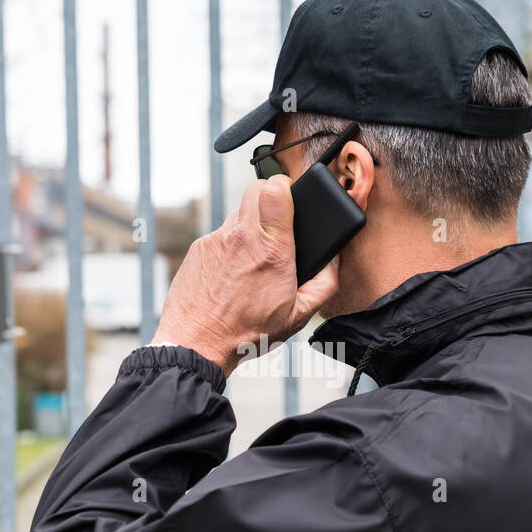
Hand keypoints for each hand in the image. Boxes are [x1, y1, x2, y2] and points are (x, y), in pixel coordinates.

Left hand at [150, 174, 339, 375]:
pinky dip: (231, 244)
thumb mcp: (298, 316)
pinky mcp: (199, 247)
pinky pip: (221, 233)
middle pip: (256, 188)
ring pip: (238, 211)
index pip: (275, 189)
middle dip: (270, 196)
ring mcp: (217, 240)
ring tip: (256, 254)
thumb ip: (325, 284)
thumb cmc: (247, 333)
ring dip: (251, 223)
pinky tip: (234, 270)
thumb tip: (334, 261)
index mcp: (273, 250)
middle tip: (278, 220)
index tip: (290, 199)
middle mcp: (242, 237)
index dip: (285, 187)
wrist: (198, 344)